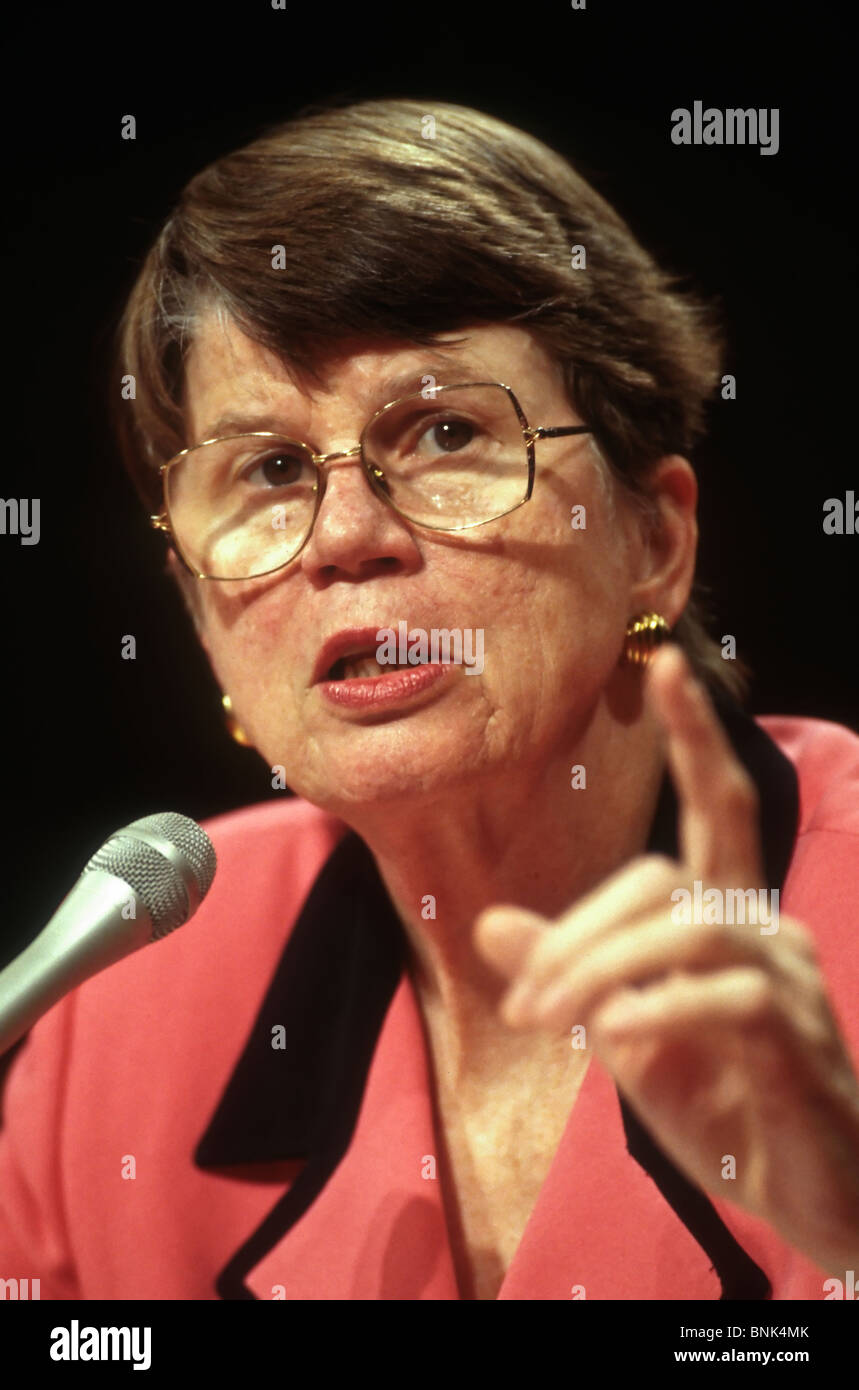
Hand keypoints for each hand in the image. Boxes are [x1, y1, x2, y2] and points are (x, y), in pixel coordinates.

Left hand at [474, 644, 858, 1274]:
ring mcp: (788, 977)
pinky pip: (724, 994)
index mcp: (725, 916)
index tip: (666, 662)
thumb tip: (490, 920)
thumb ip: (568, 972)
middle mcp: (765, 927)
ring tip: (553, 1027)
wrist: (807, 1189)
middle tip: (526, 1008)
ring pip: (687, 929)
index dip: (693, 737)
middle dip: (579, 935)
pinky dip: (661, 1010)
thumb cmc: (721, 1100)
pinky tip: (620, 1042)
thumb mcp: (624, 1031)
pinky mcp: (797, 1034)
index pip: (713, 807)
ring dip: (601, 972)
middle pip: (663, 880)